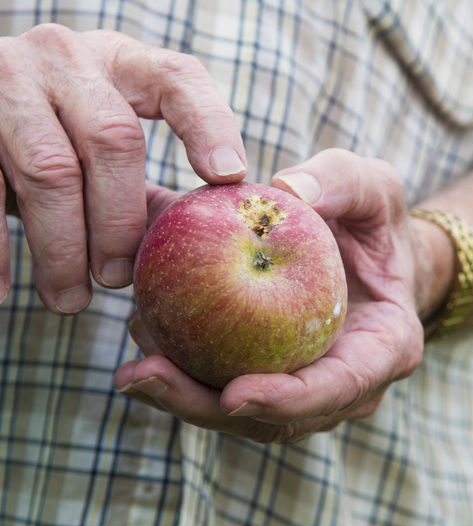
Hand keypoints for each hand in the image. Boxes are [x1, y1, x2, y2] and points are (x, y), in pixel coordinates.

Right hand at [0, 23, 246, 312]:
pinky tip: (4, 286)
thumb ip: (142, 176)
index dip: (209, 125)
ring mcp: (10, 80)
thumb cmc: (62, 132)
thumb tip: (199, 241)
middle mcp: (66, 59)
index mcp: (120, 62)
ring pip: (49, 169)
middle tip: (120, 277)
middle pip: (112, 138)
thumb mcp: (106, 130)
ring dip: (62, 246)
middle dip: (121, 219)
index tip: (230, 177)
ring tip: (72, 299)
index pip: (177, 79)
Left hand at [115, 149, 424, 442]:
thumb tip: (291, 188)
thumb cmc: (375, 220)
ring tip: (132, 364)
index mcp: (386, 346)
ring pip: (243, 415)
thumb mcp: (373, 188)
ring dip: (183, 396)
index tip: (234, 394)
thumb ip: (342, 182)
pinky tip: (142, 335)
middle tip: (144, 376)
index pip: (341, 386)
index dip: (288, 400)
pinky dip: (184, 372)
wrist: (369, 250)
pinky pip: (226, 385)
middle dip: (207, 407)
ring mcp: (309, 388)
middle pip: (278, 419)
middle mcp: (348, 382)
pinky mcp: (274, 376)